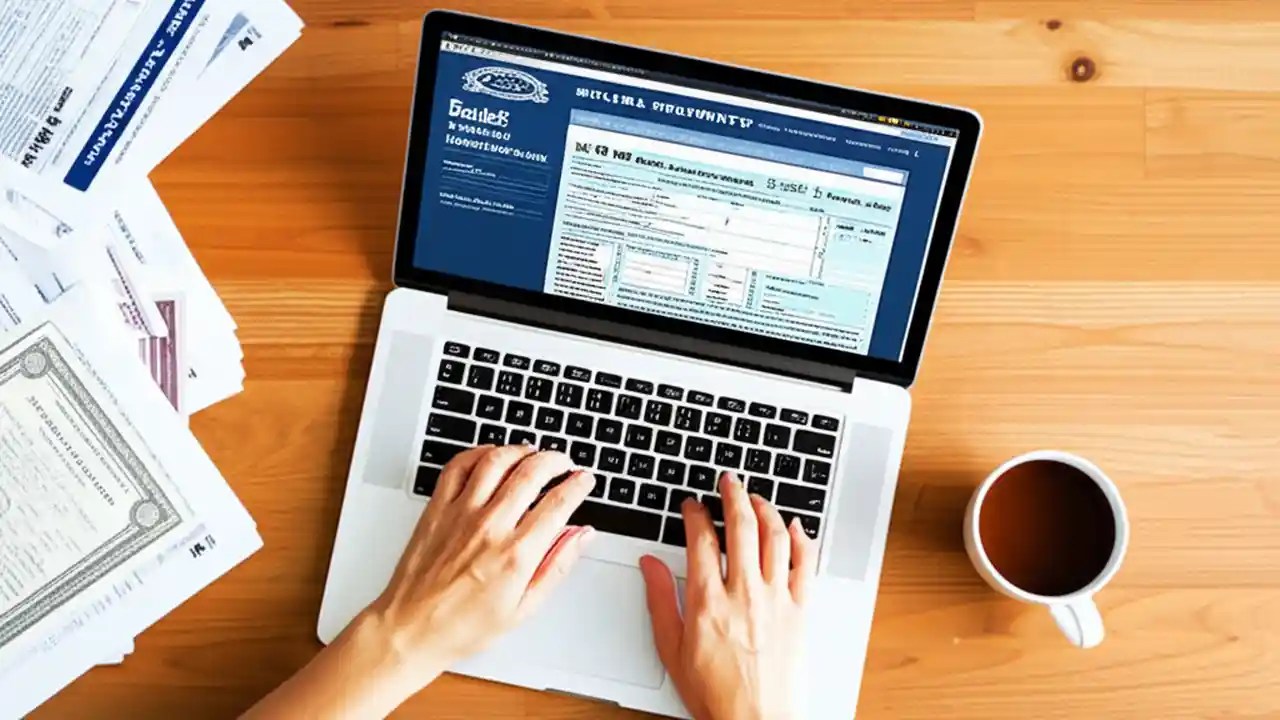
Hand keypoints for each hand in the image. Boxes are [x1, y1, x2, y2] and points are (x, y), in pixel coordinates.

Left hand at [363, 444, 595, 683]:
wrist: (411, 629)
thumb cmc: (463, 626)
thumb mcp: (523, 608)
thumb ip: (557, 566)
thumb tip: (581, 536)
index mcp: (516, 555)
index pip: (558, 503)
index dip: (578, 485)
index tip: (584, 480)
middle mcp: (489, 528)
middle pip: (532, 473)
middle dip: (556, 460)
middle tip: (564, 463)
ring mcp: (461, 514)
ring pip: (497, 461)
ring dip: (521, 450)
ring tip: (532, 453)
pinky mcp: (437, 509)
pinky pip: (458, 466)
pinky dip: (479, 452)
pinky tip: (491, 455)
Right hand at [639, 473, 815, 719]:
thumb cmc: (715, 695)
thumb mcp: (672, 649)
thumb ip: (660, 600)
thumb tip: (650, 564)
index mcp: (707, 602)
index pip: (701, 540)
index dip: (695, 513)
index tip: (692, 504)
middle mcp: (744, 594)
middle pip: (741, 526)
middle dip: (733, 495)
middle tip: (728, 482)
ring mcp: (776, 600)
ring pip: (775, 537)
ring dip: (766, 509)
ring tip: (757, 497)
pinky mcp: (801, 611)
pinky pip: (806, 564)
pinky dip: (802, 539)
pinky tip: (795, 527)